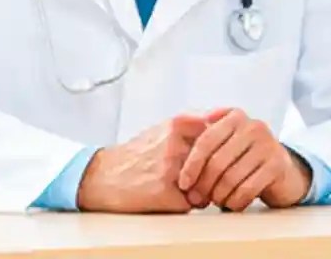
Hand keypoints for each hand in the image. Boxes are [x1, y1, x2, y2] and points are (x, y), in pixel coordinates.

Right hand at [76, 115, 207, 212]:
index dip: (218, 152)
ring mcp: (170, 169)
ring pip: (206, 184)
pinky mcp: (164, 193)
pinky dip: (186, 204)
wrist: (103, 175)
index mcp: (178, 125)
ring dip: (199, 190)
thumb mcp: (166, 130)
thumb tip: (227, 136)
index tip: (215, 156)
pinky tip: (168, 197)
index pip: (219, 138)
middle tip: (195, 177)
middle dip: (211, 174)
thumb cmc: (136, 155)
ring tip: (179, 187)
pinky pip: (192, 203)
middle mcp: (175, 144)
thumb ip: (195, 130)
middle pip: (215, 164)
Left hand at [177, 108, 312, 211]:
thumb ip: (203, 138)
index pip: (205, 140)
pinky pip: (247, 189)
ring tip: (215, 201)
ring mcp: (267, 144)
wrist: (282, 171)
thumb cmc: (244, 158)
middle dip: (203, 185)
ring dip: (218, 195)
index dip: (191, 165)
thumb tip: (172, 147)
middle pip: (217, 161)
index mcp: (235, 116)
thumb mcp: (225, 141)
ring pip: (230, 178)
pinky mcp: (276, 165)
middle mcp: (253, 126)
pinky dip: (235, 201)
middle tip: (196, 199)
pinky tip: (232, 204)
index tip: (183, 183)